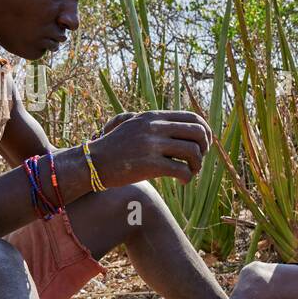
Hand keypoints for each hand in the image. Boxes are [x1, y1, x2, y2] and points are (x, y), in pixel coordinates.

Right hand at [88, 110, 213, 186]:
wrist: (92, 163)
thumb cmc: (116, 148)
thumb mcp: (135, 126)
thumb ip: (156, 124)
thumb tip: (182, 127)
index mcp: (153, 117)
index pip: (193, 117)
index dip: (205, 132)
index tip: (203, 145)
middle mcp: (154, 127)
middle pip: (198, 133)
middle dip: (204, 149)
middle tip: (197, 161)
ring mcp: (152, 145)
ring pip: (193, 152)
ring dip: (197, 165)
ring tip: (190, 172)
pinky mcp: (150, 165)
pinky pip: (182, 170)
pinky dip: (187, 178)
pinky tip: (182, 182)